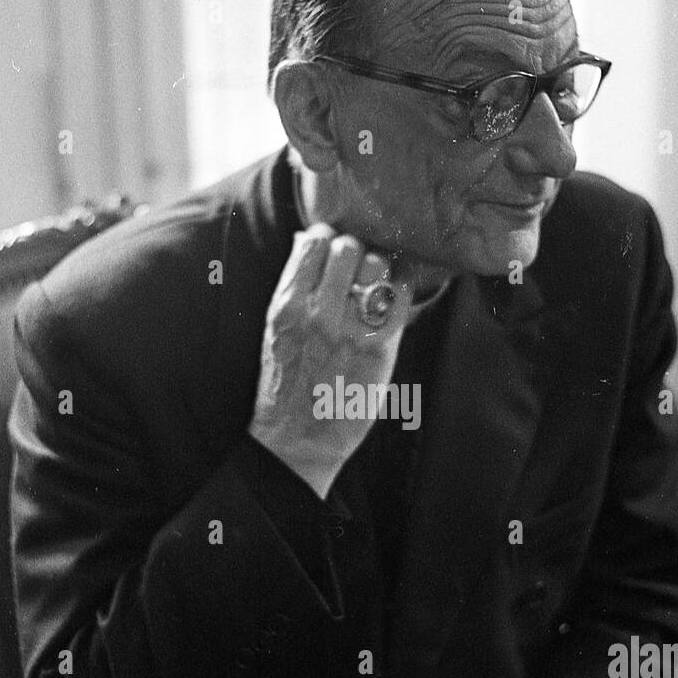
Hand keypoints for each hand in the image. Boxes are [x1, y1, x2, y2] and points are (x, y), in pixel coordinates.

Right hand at [248, 224, 413, 497]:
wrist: (298, 439)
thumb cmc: (287, 383)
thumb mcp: (275, 330)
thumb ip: (294, 286)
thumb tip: (307, 241)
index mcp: (286, 305)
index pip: (313, 242)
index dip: (327, 238)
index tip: (333, 249)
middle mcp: (318, 313)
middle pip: (348, 247)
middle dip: (355, 250)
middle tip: (358, 268)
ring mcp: (351, 330)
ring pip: (377, 265)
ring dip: (379, 267)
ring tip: (376, 281)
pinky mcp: (380, 347)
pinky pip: (401, 296)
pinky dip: (402, 288)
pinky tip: (395, 296)